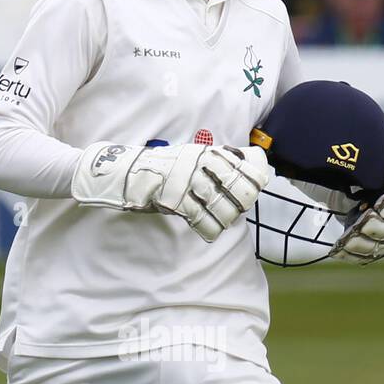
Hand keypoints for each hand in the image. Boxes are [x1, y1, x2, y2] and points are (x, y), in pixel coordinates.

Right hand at [72, 141, 272, 241]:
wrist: (122, 172)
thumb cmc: (157, 169)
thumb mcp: (186, 159)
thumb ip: (209, 164)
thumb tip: (237, 172)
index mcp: (203, 152)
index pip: (242, 161)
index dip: (255, 173)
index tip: (260, 182)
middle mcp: (198, 164)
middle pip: (238, 183)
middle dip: (244, 198)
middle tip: (242, 206)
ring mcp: (186, 181)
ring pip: (221, 203)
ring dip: (227, 216)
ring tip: (225, 220)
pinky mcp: (174, 199)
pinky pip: (199, 217)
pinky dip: (208, 227)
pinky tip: (209, 231)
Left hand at [326, 148, 383, 264]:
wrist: (351, 192)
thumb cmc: (372, 178)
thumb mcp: (383, 165)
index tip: (380, 201)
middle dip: (376, 226)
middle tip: (362, 219)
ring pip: (378, 246)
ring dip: (361, 241)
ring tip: (348, 235)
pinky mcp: (375, 253)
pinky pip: (363, 257)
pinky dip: (350, 254)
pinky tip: (339, 248)